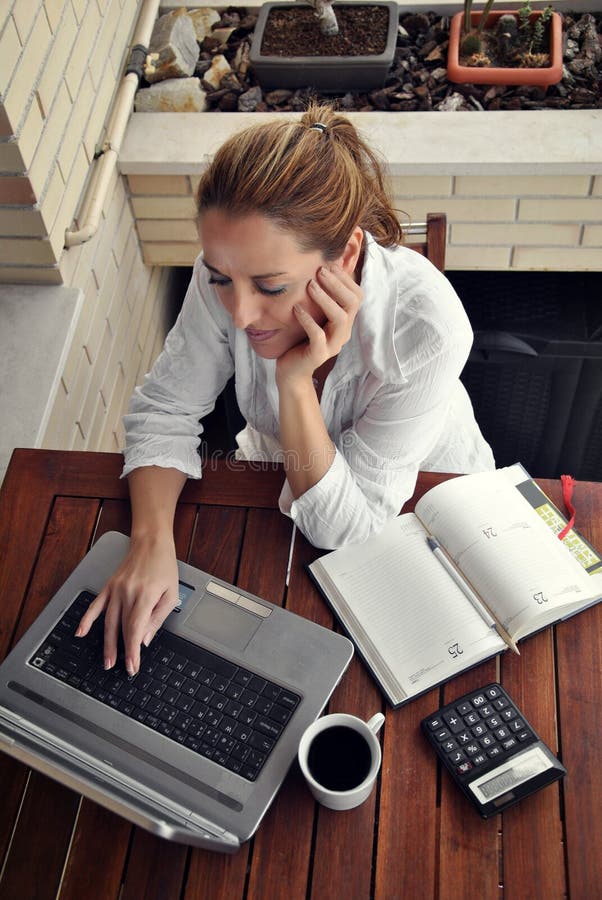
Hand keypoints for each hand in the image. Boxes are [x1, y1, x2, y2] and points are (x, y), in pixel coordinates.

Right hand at [75, 534, 178, 675]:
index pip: (135, 630)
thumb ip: (157, 618)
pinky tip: (80, 633)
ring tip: (107, 661)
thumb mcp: (171, 593)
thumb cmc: (164, 566)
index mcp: (145, 596)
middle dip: (121, 652)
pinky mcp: (109, 586)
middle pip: (121, 628)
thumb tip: (145, 639)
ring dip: (106, 643)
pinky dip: (86, 620)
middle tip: (121, 669)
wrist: (151, 542)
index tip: (132, 666)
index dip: (132, 651)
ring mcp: (115, 589)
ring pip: (108, 621)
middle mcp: (127, 593)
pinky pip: (95, 605)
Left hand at [276, 263, 361, 386]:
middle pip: (352, 303)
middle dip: (336, 284)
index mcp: (345, 321)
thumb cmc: (300, 338)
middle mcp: (343, 332)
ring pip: (340, 318)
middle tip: (319, 270)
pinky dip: (307, 320)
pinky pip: (318, 335)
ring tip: (309, 285)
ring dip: (325, 299)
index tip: (329, 263)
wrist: (291, 371)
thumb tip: (318, 266)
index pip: (357, 296)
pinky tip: (296, 308)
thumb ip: (319, 297)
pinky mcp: (319, 354)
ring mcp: (333, 344)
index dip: (346, 278)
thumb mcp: (313, 315)